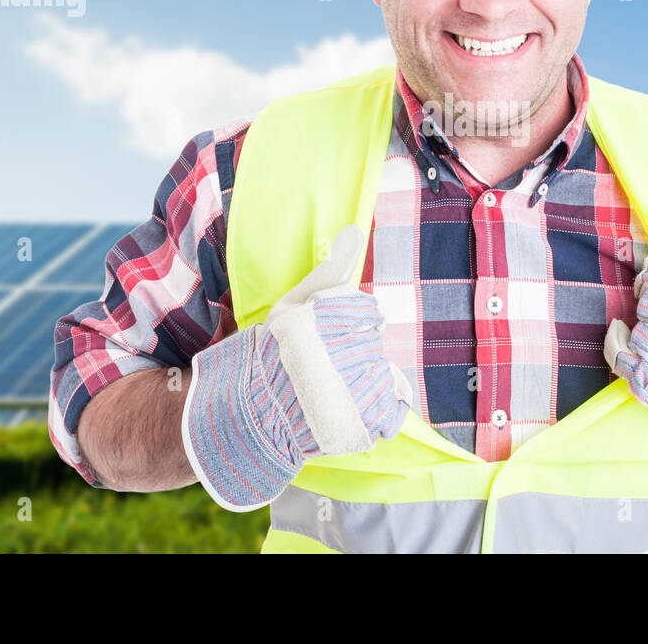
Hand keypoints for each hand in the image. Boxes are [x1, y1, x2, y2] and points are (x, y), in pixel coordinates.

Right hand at [183, 222, 411, 510]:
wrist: (255, 406)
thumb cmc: (276, 348)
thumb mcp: (299, 301)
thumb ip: (333, 266)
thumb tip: (355, 228)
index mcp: (344, 317)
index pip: (365, 311)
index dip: (341, 322)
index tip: (318, 336)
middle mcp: (359, 350)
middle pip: (373, 342)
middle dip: (351, 350)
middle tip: (318, 365)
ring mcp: (368, 387)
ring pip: (381, 372)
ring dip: (360, 378)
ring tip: (325, 388)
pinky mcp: (372, 418)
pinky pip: (392, 408)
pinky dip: (377, 410)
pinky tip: (346, 407)